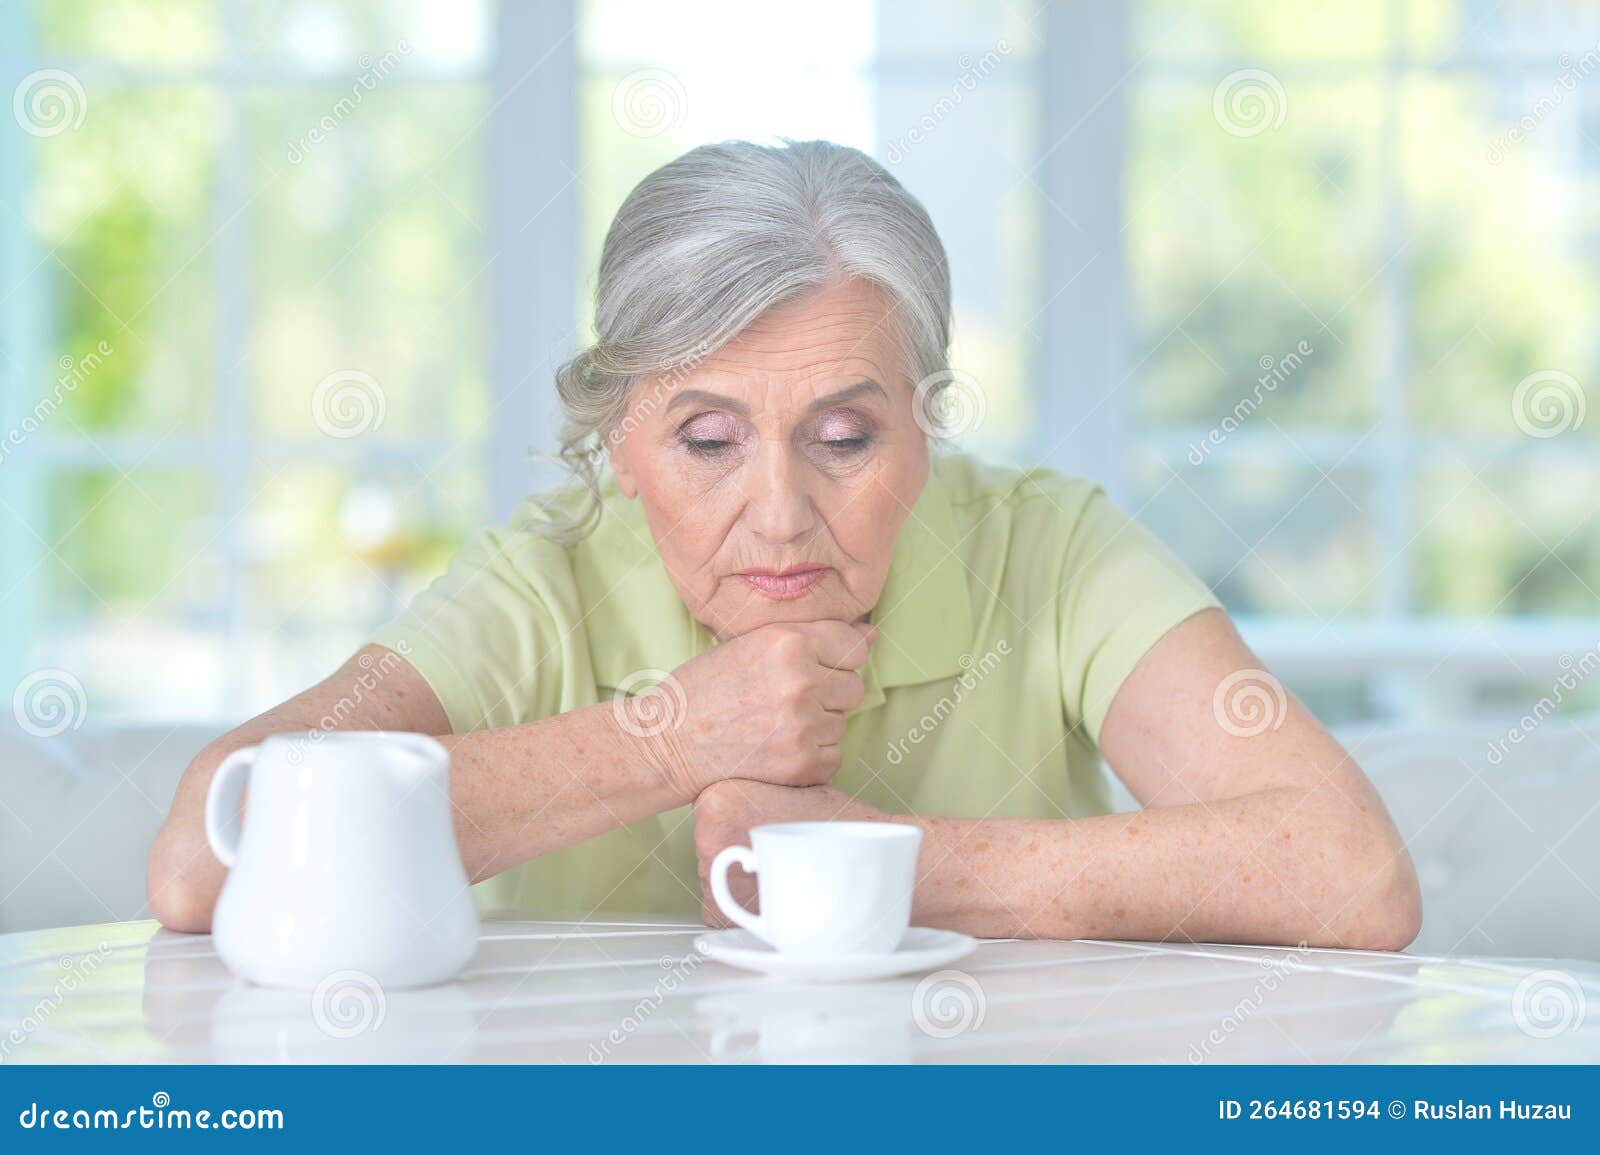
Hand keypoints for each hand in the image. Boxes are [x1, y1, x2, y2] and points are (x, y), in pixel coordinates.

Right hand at [630, 620, 873, 798]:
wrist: (669, 741)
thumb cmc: (706, 688)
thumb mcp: (751, 644)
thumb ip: (811, 635)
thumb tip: (872, 635)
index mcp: (788, 642)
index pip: (852, 646)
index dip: (833, 660)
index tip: (810, 670)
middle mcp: (801, 681)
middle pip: (854, 686)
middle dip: (829, 694)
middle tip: (786, 701)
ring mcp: (803, 725)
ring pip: (843, 722)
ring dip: (818, 725)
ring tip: (774, 724)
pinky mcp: (802, 764)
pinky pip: (834, 755)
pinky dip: (812, 755)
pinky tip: (777, 748)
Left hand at [692, 779, 891, 926]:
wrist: (865, 860)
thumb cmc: (833, 823)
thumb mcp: (789, 786)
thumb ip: (755, 792)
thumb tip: (740, 800)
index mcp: (717, 797)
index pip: (709, 815)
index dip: (736, 824)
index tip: (757, 828)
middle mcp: (705, 832)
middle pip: (707, 846)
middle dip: (734, 852)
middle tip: (772, 853)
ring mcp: (709, 871)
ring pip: (712, 879)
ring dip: (737, 882)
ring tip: (779, 874)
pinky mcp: (719, 910)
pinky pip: (717, 912)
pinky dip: (740, 911)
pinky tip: (772, 896)